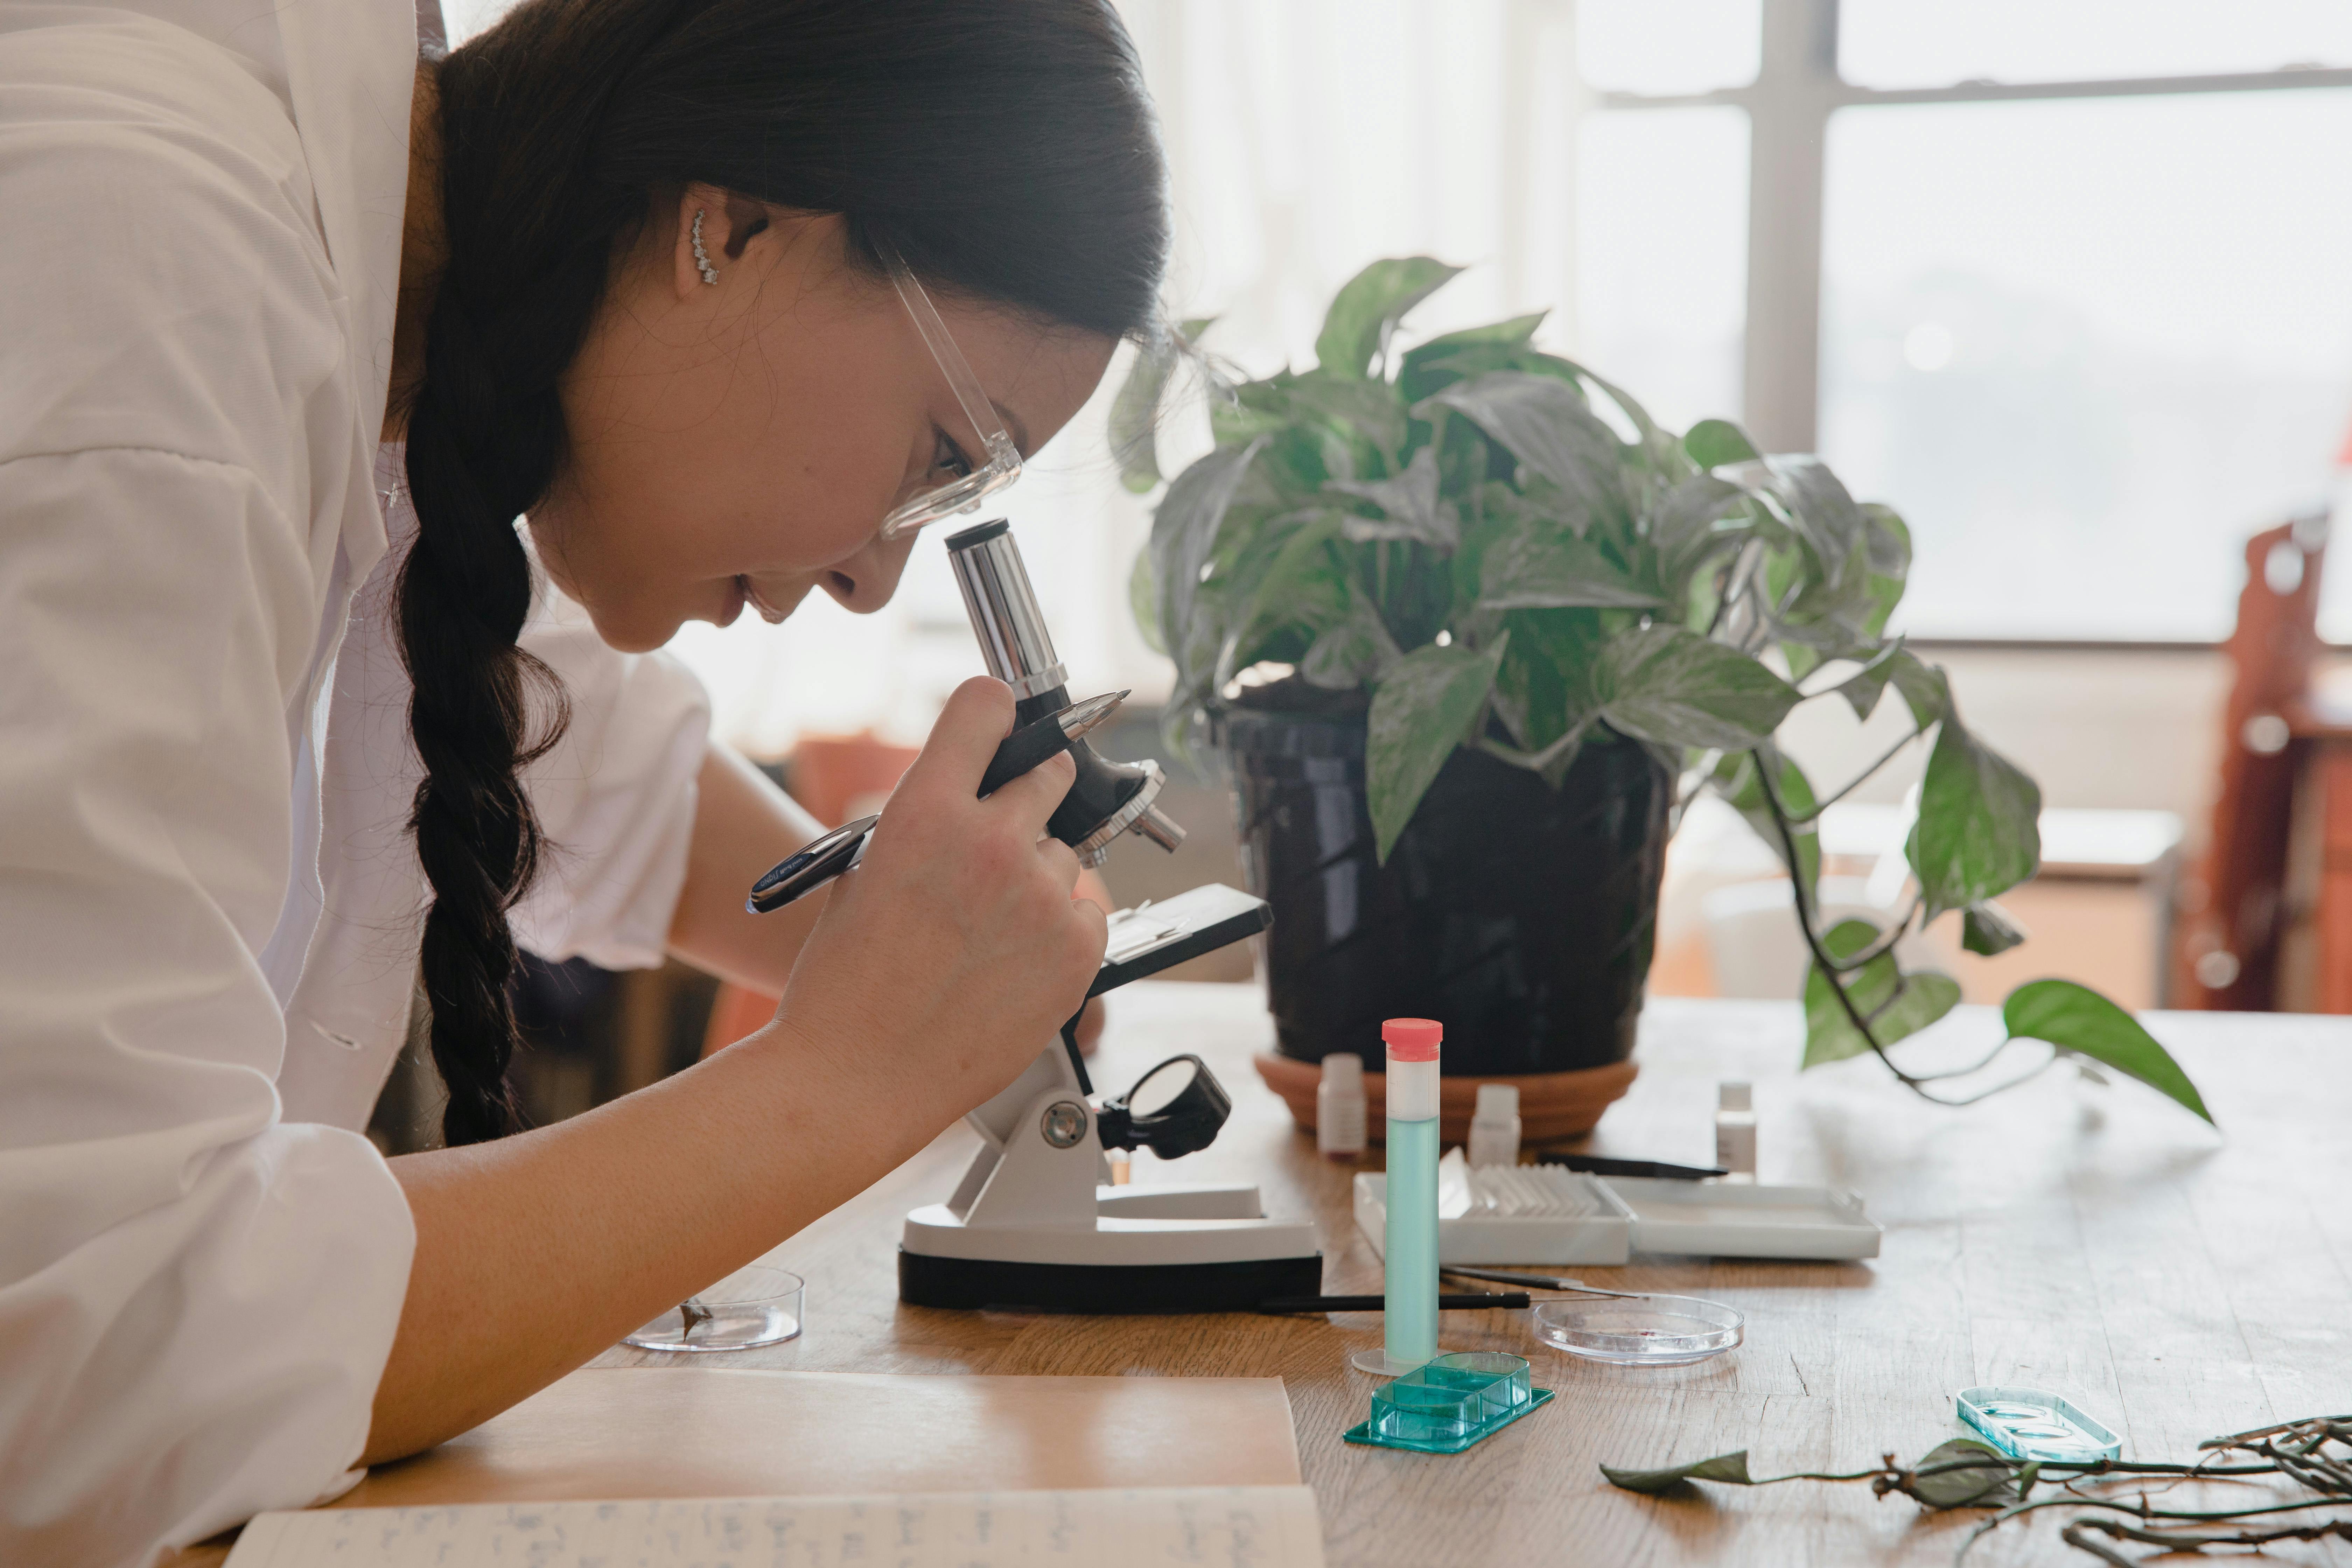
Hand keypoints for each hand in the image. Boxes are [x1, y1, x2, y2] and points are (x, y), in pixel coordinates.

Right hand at [766, 678, 1107, 1124]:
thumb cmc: (846, 981)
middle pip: (1050, 772)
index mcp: (927, 809)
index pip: (986, 706)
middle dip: (1029, 794)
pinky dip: (1061, 926)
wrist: (855, 1076)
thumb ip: (928, 818)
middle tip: (1006, 831)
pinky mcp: (1077, 949)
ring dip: (1039, 874)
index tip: (1003, 723)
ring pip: (1067, 852)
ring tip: (989, 928)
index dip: (995, 713)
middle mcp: (992, 842)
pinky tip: (1013, 958)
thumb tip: (972, 790)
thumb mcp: (865, 867)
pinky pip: (1088, 909)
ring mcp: (1041, 896)